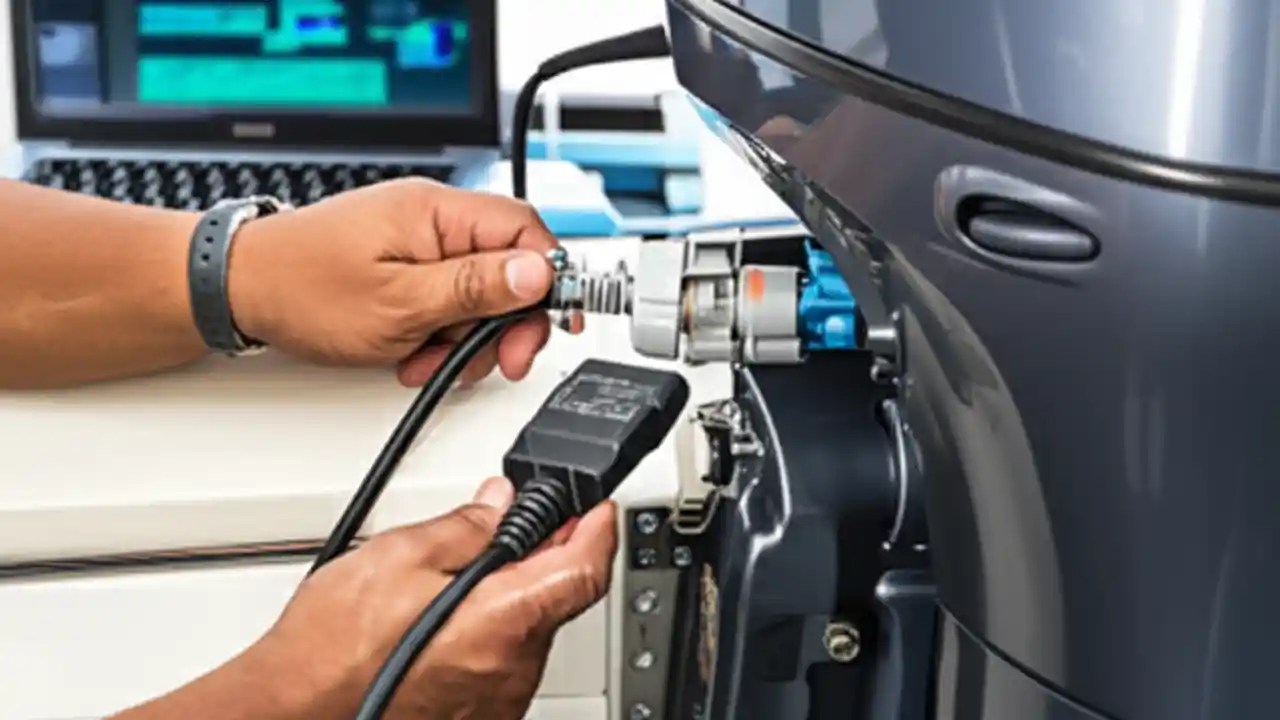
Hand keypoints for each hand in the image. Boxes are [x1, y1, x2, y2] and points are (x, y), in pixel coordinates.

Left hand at [226, 180, 558, 385]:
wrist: (236, 289)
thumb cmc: (303, 291)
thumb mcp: (400, 304)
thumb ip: (475, 288)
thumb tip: (538, 273)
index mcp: (438, 213)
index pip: (526, 232)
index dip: (551, 280)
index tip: (556, 323)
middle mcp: (433, 218)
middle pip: (509, 266)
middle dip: (505, 321)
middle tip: (495, 360)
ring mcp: (417, 240)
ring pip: (479, 290)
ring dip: (466, 336)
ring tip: (425, 359)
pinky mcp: (403, 263)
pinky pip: (446, 296)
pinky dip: (439, 331)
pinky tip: (412, 351)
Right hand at [258, 477, 614, 718]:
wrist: (289, 713)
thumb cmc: (328, 651)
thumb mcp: (396, 556)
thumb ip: (463, 526)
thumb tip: (499, 505)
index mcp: (503, 623)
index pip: (585, 569)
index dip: (599, 529)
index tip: (597, 508)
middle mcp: (510, 670)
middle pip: (557, 598)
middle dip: (543, 556)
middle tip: (513, 523)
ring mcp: (497, 701)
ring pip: (528, 631)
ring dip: (512, 595)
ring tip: (457, 574)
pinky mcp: (478, 717)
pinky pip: (502, 663)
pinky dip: (489, 632)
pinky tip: (448, 617)